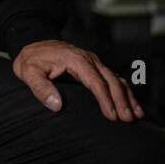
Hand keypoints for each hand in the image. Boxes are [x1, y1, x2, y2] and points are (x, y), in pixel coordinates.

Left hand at [12, 39, 143, 121]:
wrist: (32, 43)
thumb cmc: (30, 60)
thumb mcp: (28, 72)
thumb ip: (40, 87)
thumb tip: (56, 105)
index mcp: (76, 60)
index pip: (95, 82)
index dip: (105, 100)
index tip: (112, 116)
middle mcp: (89, 59)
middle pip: (111, 81)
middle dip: (121, 100)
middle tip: (128, 119)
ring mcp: (93, 62)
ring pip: (116, 79)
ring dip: (127, 96)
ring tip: (136, 115)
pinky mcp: (94, 66)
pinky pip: (113, 78)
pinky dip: (124, 90)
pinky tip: (131, 103)